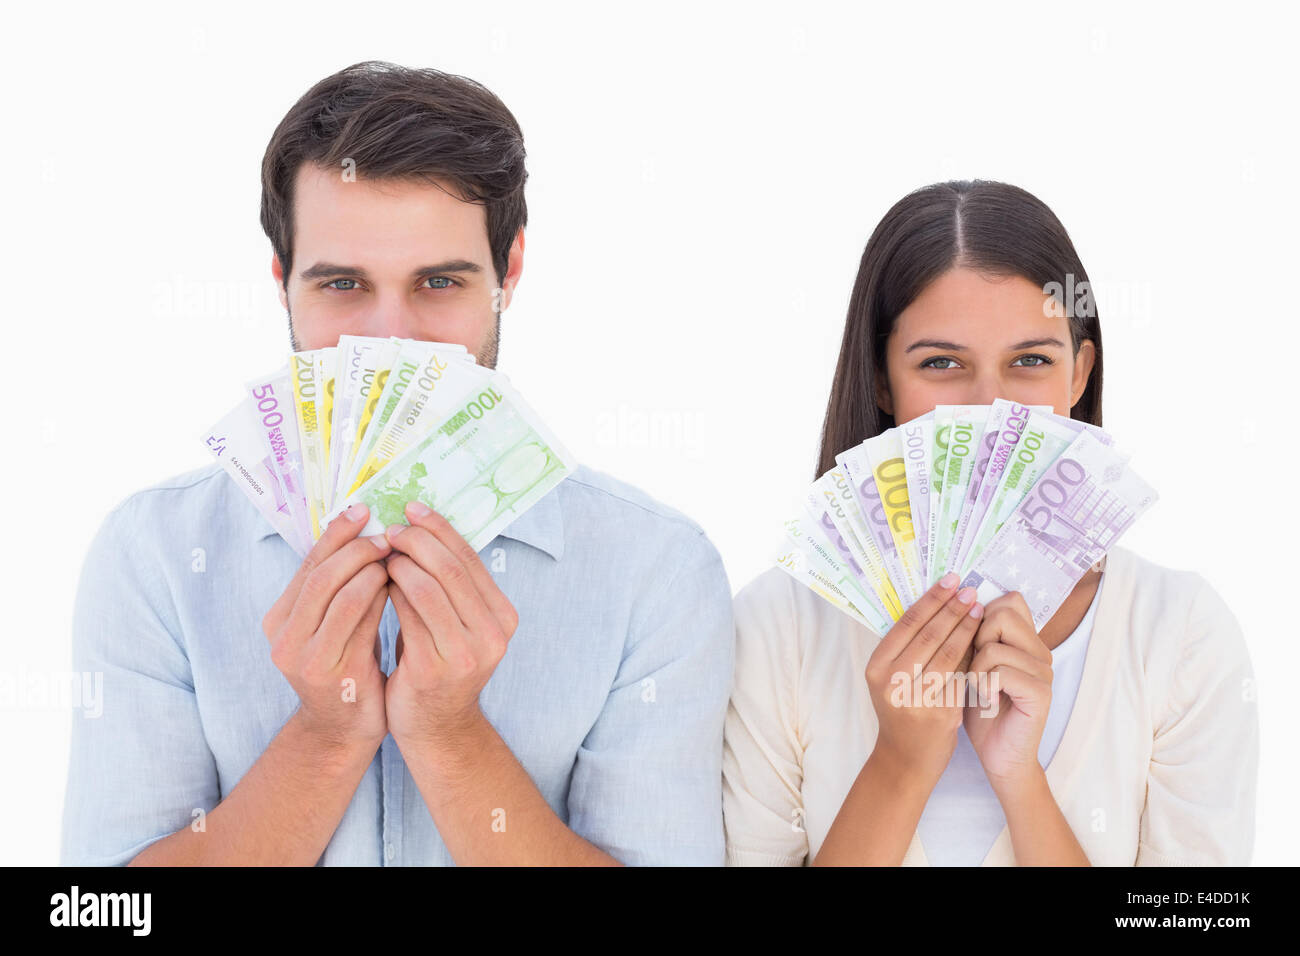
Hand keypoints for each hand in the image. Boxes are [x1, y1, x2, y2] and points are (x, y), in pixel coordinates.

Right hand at [262, 502, 392, 747]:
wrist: (345, 728)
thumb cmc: (347, 665)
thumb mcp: (333, 625)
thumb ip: (339, 587)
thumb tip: (365, 528)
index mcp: (278, 618)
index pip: (308, 563)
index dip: (337, 533)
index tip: (365, 509)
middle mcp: (284, 637)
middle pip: (321, 575)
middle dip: (358, 549)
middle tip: (388, 534)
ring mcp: (305, 657)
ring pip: (342, 595)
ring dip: (373, 570)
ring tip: (396, 557)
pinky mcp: (333, 672)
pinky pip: (362, 623)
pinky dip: (381, 598)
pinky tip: (399, 586)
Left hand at [382, 501, 518, 750]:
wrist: (435, 728)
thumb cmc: (440, 666)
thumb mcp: (458, 625)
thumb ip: (451, 587)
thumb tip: (424, 528)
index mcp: (503, 617)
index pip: (470, 559)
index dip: (440, 529)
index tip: (413, 508)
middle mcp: (492, 634)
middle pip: (451, 568)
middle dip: (417, 539)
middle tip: (391, 527)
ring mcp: (465, 653)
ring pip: (428, 587)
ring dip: (400, 562)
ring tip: (381, 552)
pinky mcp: (433, 668)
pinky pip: (407, 614)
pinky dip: (389, 590)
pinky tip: (376, 581)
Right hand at [864, 573, 984, 782]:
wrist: (906, 759)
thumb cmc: (901, 712)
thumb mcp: (891, 679)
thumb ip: (906, 648)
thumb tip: (936, 603)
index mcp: (876, 668)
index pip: (906, 625)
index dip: (931, 600)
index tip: (950, 581)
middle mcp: (892, 682)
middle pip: (927, 636)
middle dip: (951, 609)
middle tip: (970, 590)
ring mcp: (916, 699)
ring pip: (946, 654)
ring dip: (965, 628)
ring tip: (979, 609)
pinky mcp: (941, 714)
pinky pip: (960, 677)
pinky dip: (973, 655)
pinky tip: (983, 641)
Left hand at [962, 591, 1053, 792]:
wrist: (998, 755)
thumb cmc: (979, 709)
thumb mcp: (971, 664)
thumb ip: (974, 635)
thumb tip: (955, 600)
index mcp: (1025, 640)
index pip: (1009, 600)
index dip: (982, 613)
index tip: (973, 641)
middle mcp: (1040, 650)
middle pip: (1003, 613)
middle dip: (976, 638)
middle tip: (976, 667)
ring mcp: (1044, 671)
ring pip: (995, 646)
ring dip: (975, 668)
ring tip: (980, 687)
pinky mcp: (1041, 693)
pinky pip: (1001, 672)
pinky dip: (984, 686)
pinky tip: (988, 700)